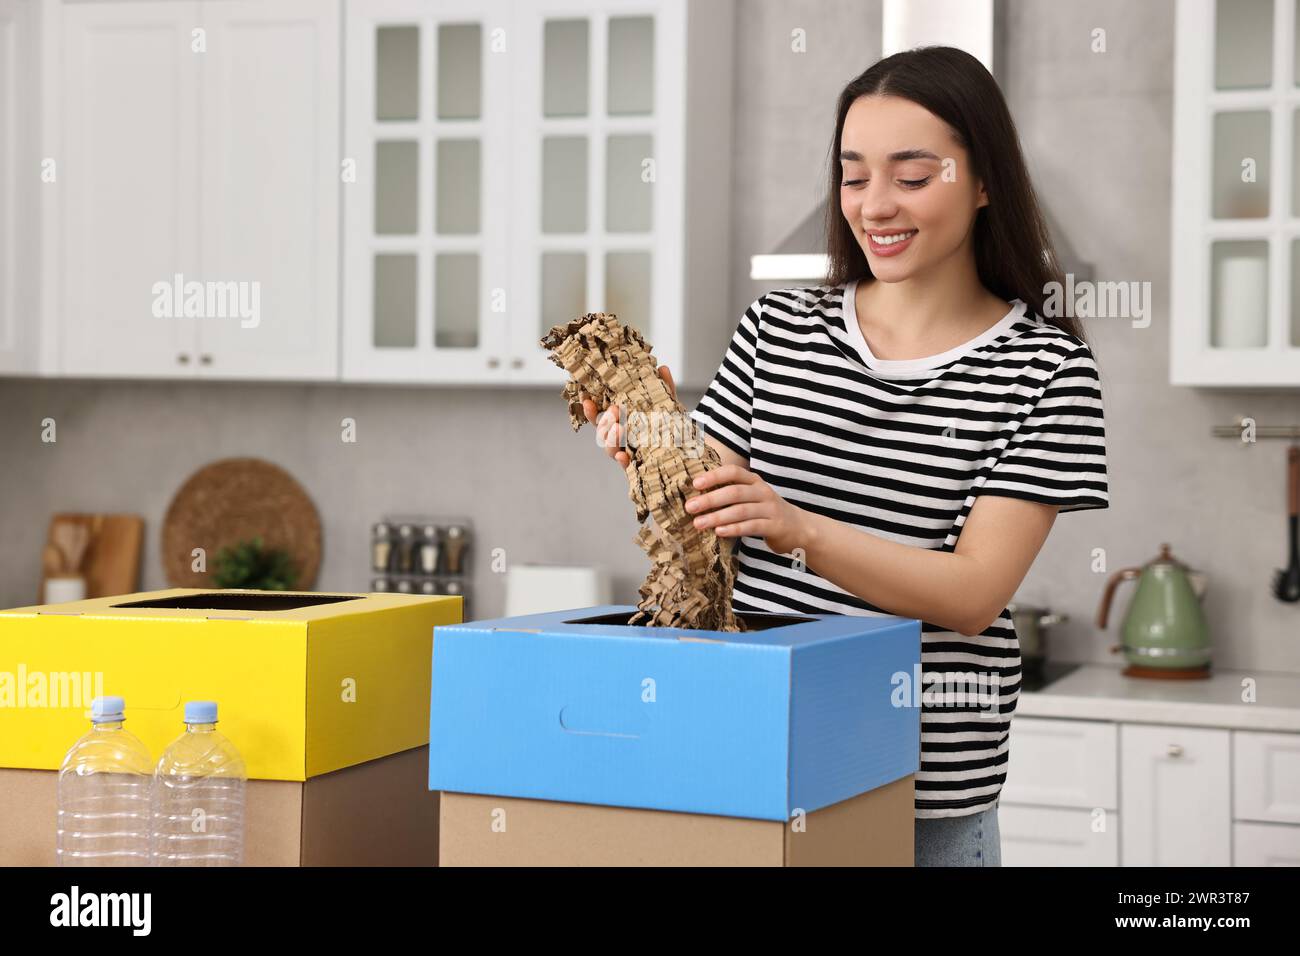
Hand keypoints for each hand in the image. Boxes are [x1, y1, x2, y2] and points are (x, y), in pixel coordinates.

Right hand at [581, 365, 676, 467]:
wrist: (688, 451)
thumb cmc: (671, 427)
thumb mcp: (668, 406)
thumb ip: (664, 389)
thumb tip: (662, 368)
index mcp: (622, 423)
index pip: (601, 416)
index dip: (591, 410)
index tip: (587, 399)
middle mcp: (622, 440)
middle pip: (603, 433)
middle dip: (604, 421)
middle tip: (614, 410)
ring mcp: (628, 454)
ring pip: (610, 449)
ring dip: (611, 439)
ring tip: (619, 429)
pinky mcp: (638, 469)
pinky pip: (626, 468)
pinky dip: (622, 462)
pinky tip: (623, 457)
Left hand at [685, 463, 810, 555]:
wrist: (799, 528)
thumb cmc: (766, 512)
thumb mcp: (752, 497)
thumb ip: (731, 495)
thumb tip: (697, 498)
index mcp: (755, 481)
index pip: (733, 472)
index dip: (714, 476)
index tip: (695, 484)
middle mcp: (763, 492)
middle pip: (734, 492)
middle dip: (710, 499)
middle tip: (690, 507)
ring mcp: (770, 509)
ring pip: (741, 510)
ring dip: (717, 516)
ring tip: (698, 523)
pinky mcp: (775, 526)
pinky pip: (751, 526)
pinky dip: (734, 529)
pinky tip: (719, 532)